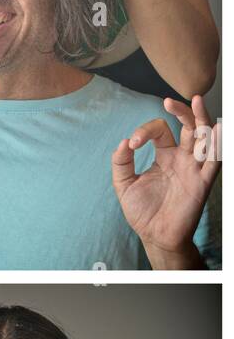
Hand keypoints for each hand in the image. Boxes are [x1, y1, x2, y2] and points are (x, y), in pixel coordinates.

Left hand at [112, 95, 219, 261]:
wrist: (155, 236)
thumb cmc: (142, 212)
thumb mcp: (125, 185)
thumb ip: (121, 164)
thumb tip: (123, 142)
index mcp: (165, 156)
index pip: (160, 131)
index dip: (145, 131)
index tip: (133, 144)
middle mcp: (183, 158)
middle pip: (189, 126)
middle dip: (182, 111)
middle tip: (168, 102)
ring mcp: (194, 169)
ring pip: (204, 138)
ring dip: (202, 119)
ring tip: (198, 101)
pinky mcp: (202, 183)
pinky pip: (214, 161)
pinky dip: (217, 145)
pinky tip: (218, 130)